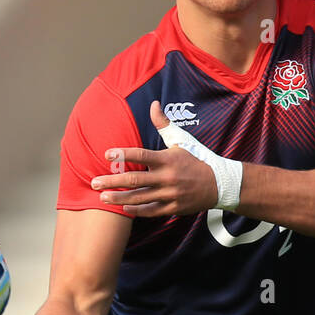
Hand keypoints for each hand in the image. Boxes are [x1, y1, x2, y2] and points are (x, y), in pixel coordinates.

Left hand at [90, 100, 217, 216]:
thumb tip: (153, 104)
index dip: (123, 154)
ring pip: (140, 197)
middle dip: (112, 181)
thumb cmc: (196, 159)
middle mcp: (167, 177)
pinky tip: (124, 208)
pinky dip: (137, 210)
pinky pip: (151, 210)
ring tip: (103, 197)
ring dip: (119, 198)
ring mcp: (170, 194)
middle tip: (95, 182)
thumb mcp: (181, 139)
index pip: (141, 155)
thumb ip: (164, 124)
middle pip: (135, 179)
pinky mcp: (173, 208)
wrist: (219, 184)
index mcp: (167, 159)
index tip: (107, 154)